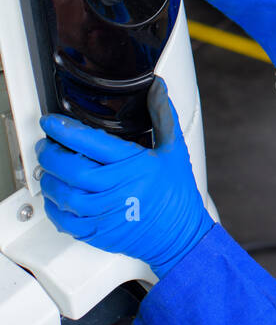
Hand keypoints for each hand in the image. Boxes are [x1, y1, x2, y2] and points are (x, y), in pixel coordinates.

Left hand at [35, 77, 216, 278]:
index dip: (64, 130)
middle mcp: (118, 189)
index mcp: (134, 165)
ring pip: (64, 195)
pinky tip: (55, 197)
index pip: (90, 142)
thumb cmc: (178, 195)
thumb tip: (157, 89)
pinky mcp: (99, 233)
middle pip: (71, 169)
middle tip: (44, 145)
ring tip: (47, 169)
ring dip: (49, 180)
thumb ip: (163, 115)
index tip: (51, 122)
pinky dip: (54, 208)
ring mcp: (106, 213)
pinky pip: (66, 221)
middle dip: (50, 154)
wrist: (181, 236)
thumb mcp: (174, 150)